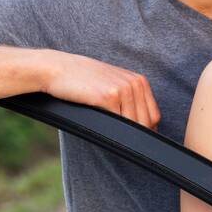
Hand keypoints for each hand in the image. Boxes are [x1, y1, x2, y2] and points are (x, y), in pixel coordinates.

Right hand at [43, 52, 160, 128]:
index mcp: (139, 81)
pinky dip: (114, 132)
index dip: (147, 131)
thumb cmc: (83, 80)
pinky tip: (104, 131)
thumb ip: (130, 100)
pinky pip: (118, 123)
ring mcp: (123, 89)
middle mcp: (134, 83)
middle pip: (147, 122)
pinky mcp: (108, 96)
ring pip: (134, 125)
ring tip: (113, 137)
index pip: (154, 115)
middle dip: (138, 136)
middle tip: (125, 143)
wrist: (58, 69)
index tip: (135, 139)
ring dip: (125, 136)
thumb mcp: (114, 84)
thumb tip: (145, 127)